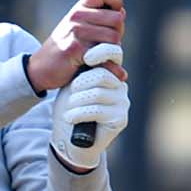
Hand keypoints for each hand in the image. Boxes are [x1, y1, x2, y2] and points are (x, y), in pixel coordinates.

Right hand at [27, 0, 127, 92]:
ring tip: (101, 57)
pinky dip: (108, 65)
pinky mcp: (77, 49)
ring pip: (114, 38)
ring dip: (113, 51)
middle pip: (117, 19)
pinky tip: (98, 66)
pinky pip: (105, 54)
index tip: (110, 17)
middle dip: (117, 34)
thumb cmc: (64, 50)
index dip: (115, 2)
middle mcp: (77, 16)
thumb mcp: (78, 28)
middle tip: (106, 45)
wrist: (40, 69)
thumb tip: (122, 13)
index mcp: (79, 8)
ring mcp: (76, 31)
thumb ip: (99, 20)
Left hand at [50, 43, 129, 171]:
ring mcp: (123, 103)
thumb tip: (83, 50)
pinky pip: (98, 110)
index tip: (86, 58)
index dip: (102, 52)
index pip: (114, 55)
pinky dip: (79, 113)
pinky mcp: (121, 119)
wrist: (69, 139)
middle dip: (80, 84)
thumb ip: (80, 71)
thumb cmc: (69, 109)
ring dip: (76, 101)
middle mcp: (121, 87)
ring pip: (97, 94)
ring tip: (68, 109)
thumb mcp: (71, 86)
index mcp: (111, 74)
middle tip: (70, 95)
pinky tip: (70, 118)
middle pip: (102, 75)